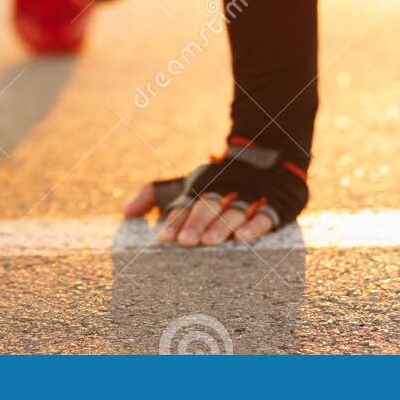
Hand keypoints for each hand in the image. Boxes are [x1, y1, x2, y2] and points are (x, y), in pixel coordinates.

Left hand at [123, 184, 276, 246]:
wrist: (264, 157)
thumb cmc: (213, 182)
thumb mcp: (184, 185)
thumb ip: (154, 195)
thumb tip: (125, 211)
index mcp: (200, 185)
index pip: (186, 203)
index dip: (176, 220)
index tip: (164, 238)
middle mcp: (223, 188)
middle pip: (208, 205)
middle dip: (197, 223)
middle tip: (187, 242)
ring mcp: (249, 194)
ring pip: (234, 210)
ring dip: (222, 225)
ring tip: (210, 241)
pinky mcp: (273, 203)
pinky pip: (264, 214)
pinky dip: (254, 226)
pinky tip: (243, 238)